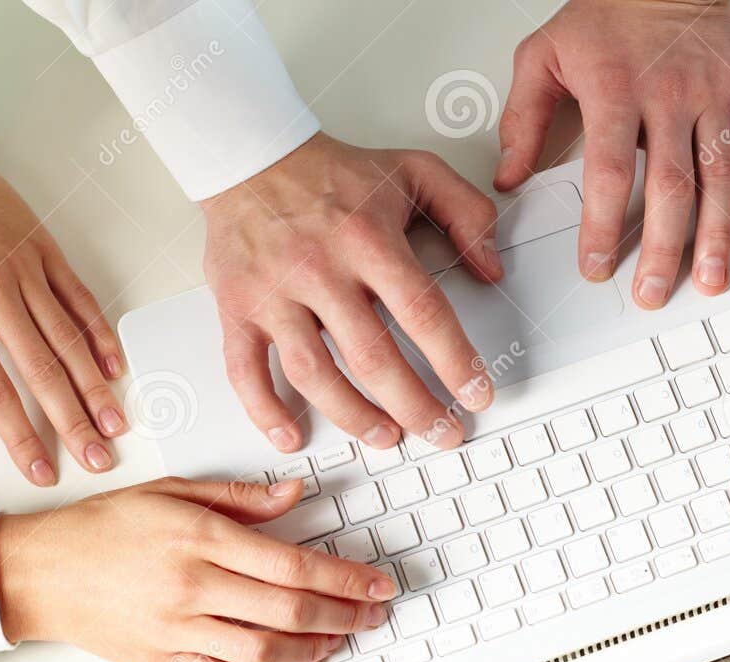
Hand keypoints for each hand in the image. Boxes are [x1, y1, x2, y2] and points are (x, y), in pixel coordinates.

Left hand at [0, 151, 126, 485]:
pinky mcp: (46, 252)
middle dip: (74, 422)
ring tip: (116, 423)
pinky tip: (115, 367)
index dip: (21, 436)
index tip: (42, 469)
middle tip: (99, 457)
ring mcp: (26, 272)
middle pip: (44, 372)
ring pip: (70, 340)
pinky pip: (81, 299)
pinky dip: (100, 335)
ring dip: (96, 387)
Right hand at [0, 477, 396, 661]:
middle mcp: (192, 587)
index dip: (346, 577)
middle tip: (373, 613)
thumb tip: (295, 492)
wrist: (39, 572)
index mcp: (198, 539)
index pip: (292, 563)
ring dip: (316, 649)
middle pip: (289, 610)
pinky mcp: (167, 661)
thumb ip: (240, 497)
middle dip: (345, 615)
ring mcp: (179, 630)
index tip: (377, 583)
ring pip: (266, 651)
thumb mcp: (172, 492)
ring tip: (341, 638)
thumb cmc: (103, 529)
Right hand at [201, 134, 502, 454]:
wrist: (249, 155)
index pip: (422, 313)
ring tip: (388, 437)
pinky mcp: (236, 307)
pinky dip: (265, 410)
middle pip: (373, 357)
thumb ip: (466, 213)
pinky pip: (244, 369)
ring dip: (354, 416)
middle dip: (414, 406)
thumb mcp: (414, 171)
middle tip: (443, 432)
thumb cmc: (331, 173)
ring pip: (314, 373)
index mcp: (367, 238)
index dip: (456, 362)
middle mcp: (319, 269)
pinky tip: (294, 436)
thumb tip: (492, 267)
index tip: (477, 394)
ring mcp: (273, 293)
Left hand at [496, 0, 729, 303]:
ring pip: (719, 175)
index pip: (608, 173)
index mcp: (615, 90)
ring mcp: (713, 93)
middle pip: (669, 187)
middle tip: (653, 292)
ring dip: (718, 234)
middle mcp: (669, 95)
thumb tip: (507, 177)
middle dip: (662, 248)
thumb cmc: (607, 11)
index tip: (596, 267)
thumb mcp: (545, 53)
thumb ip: (522, 118)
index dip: (603, 227)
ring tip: (711, 278)